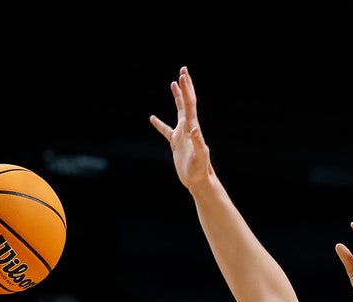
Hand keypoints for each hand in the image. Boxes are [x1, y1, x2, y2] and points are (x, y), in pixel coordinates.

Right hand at [150, 66, 214, 190]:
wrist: (199, 181)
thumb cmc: (200, 169)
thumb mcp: (200, 156)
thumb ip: (198, 142)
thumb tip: (193, 128)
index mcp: (193, 127)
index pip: (189, 104)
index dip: (185, 89)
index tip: (182, 75)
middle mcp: (188, 127)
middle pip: (186, 102)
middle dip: (185, 86)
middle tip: (183, 70)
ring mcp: (182, 134)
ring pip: (179, 111)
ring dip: (177, 97)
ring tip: (173, 83)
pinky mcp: (176, 143)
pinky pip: (166, 130)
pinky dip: (159, 124)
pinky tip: (152, 118)